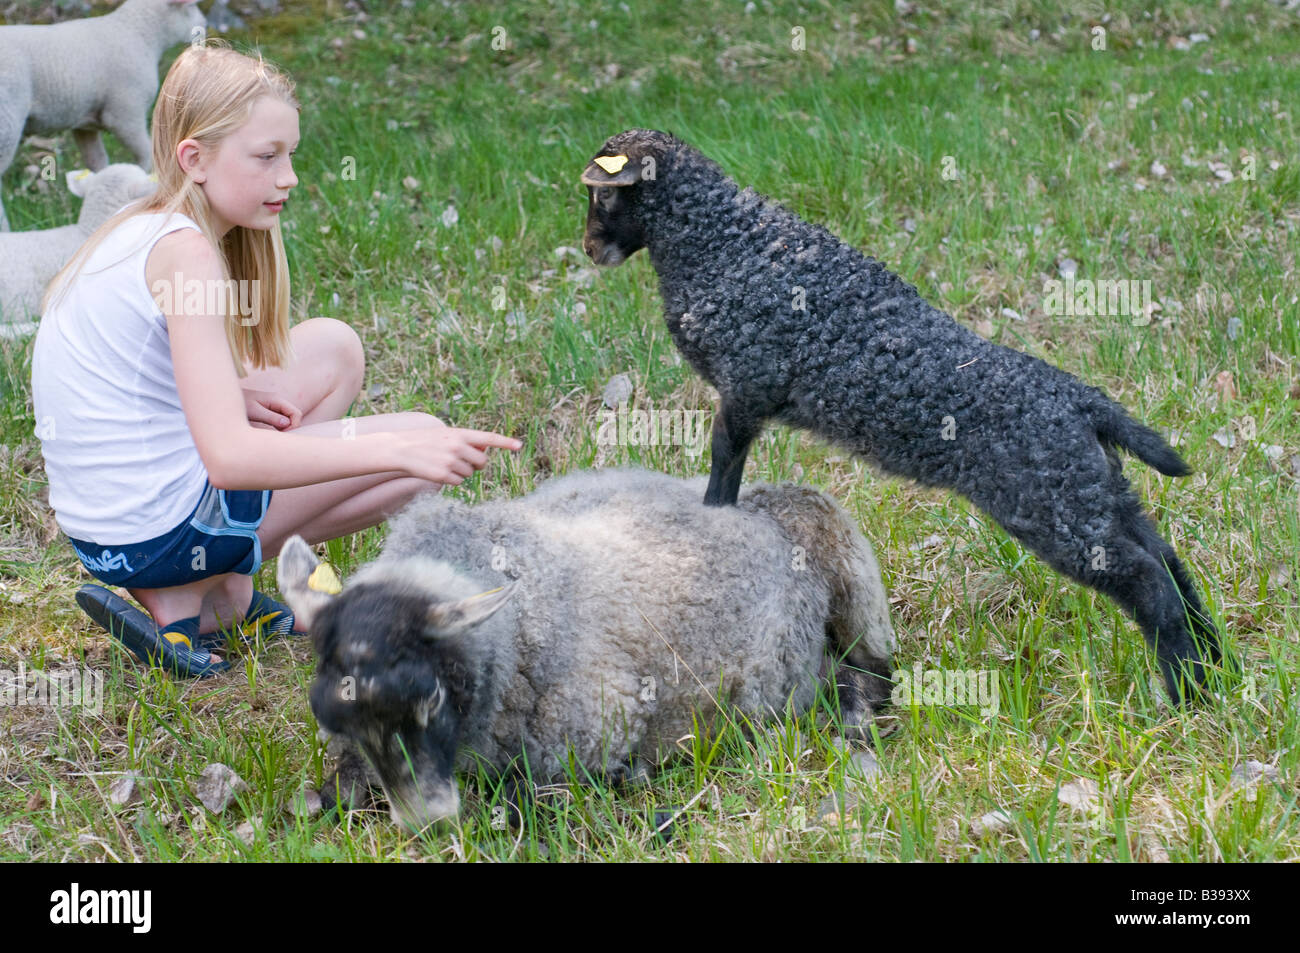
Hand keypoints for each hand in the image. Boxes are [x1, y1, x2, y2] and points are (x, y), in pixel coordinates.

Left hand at [243, 389, 302, 430]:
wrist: (228, 400)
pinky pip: (282, 421)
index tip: (282, 434)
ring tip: (272, 434)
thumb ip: (271, 417)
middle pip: (294, 417)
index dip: (294, 426)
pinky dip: (280, 428)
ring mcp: (276, 407)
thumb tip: (287, 424)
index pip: (296, 413)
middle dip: (290, 428)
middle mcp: (279, 402)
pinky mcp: (271, 412)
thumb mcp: (255, 412)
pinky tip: (270, 432)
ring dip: (285, 429)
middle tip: (278, 436)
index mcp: (277, 399)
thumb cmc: (240, 404)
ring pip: (289, 420)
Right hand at [395, 427, 521, 484]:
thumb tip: (484, 452)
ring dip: (461, 472)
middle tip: (462, 461)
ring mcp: (451, 461)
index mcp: (460, 433)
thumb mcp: (446, 435)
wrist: (400, 449)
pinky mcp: (443, 475)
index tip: (519, 446)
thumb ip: (466, 441)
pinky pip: (458, 483)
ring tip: (444, 464)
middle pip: (482, 462)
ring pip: (469, 474)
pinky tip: (439, 472)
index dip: (504, 442)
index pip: (488, 438)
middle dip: (476, 465)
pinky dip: (451, 480)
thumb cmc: (425, 441)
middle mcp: (457, 446)